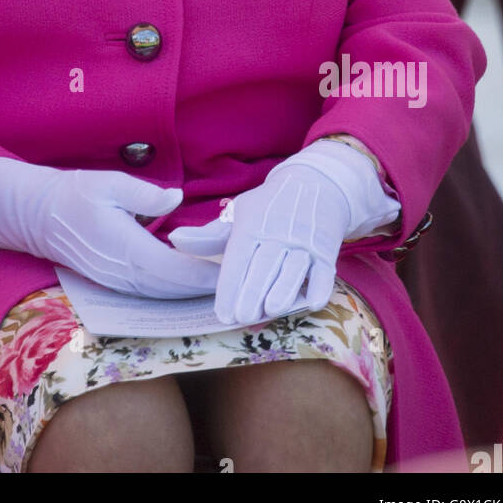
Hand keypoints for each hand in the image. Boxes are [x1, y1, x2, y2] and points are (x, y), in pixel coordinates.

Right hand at [0, 157, 219, 298]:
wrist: (39, 215)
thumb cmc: (75, 193)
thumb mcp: (109, 183)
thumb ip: (145, 194)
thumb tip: (176, 198)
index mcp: (127, 250)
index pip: (176, 271)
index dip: (206, 274)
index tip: (234, 268)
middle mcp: (124, 275)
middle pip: (175, 291)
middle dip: (208, 288)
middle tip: (242, 278)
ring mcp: (118, 284)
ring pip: (165, 297)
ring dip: (193, 293)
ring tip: (225, 281)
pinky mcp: (115, 284)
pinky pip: (153, 294)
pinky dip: (176, 291)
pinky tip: (194, 281)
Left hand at [168, 139, 400, 324]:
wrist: (315, 185)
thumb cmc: (269, 207)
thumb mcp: (238, 214)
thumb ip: (208, 235)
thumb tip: (175, 239)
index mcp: (252, 225)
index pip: (238, 258)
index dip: (230, 285)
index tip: (221, 312)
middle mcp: (279, 233)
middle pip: (265, 266)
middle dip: (253, 291)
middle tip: (241, 316)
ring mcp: (305, 243)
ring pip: (294, 269)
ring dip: (283, 290)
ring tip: (269, 311)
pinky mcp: (327, 252)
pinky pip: (325, 272)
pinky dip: (319, 287)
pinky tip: (310, 303)